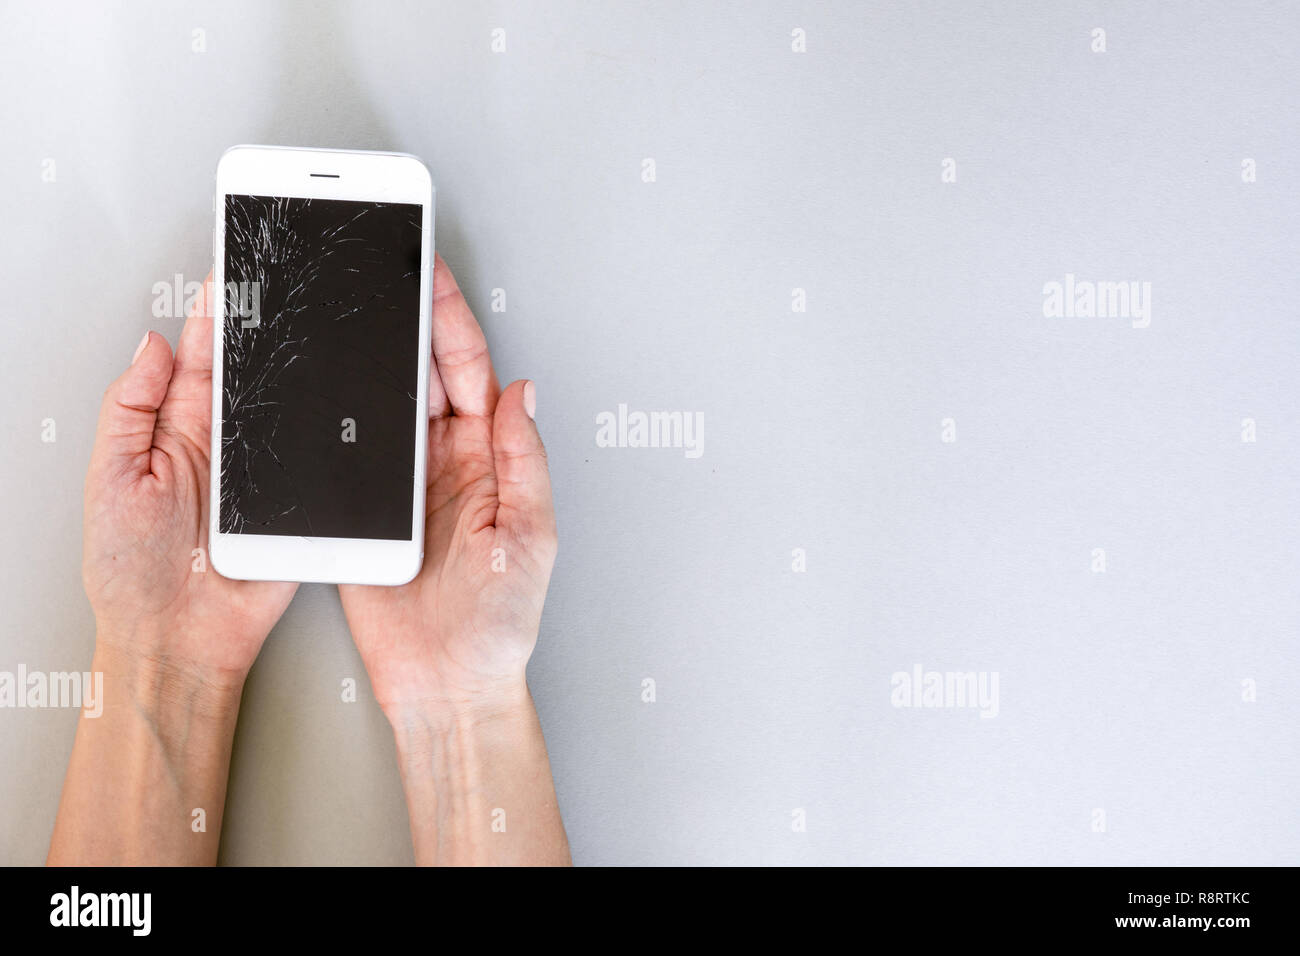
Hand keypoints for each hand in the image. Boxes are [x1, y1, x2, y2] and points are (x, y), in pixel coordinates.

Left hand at [51, 277, 297, 864]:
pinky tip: (353, 396)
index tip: (240, 266)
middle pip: (258, 370)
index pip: (205, 354)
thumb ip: (130, 410)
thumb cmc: (133, 572)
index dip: (222, 310)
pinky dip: (342, 428)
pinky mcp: (303, 501)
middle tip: (300, 276)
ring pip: (298, 406)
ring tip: (331, 321)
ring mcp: (269, 472)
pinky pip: (327, 456)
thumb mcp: (110, 479)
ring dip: (314, 370)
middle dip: (278, 323)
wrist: (179, 642)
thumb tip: (150, 345)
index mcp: (177, 429)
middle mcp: (227, 443)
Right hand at [339, 254, 556, 718]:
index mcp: (489, 458)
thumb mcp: (528, 537)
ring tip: (339, 303)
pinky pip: (343, 451)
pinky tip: (313, 381)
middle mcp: (445, 460)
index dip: (448, 318)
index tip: (429, 269)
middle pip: (419, 373)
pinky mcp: (363, 510)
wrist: (445, 685)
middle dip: (401, 316)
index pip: (468, 371)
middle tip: (376, 263)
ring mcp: (402, 483)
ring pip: (378, 402)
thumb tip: (522, 392)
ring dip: (362, 356)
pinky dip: (328, 415)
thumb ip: (520, 462)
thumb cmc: (500, 623)